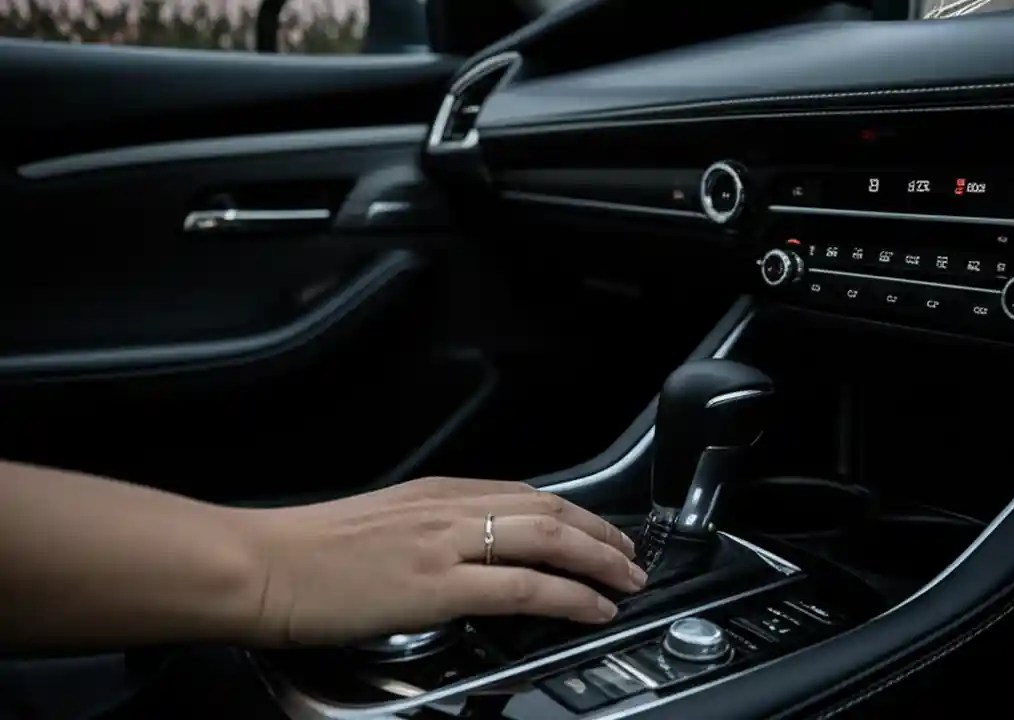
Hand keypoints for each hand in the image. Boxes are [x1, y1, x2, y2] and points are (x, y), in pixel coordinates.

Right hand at [237, 477, 644, 646]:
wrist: (260, 564)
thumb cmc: (303, 552)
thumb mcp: (376, 526)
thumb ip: (424, 532)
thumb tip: (456, 555)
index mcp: (434, 493)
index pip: (523, 492)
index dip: (569, 511)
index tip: (594, 527)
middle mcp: (448, 507)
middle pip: (548, 508)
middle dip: (599, 530)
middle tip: (629, 553)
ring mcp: (446, 543)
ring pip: (548, 538)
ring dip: (598, 558)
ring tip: (627, 578)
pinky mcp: (438, 584)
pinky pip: (524, 587)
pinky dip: (569, 596)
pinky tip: (592, 606)